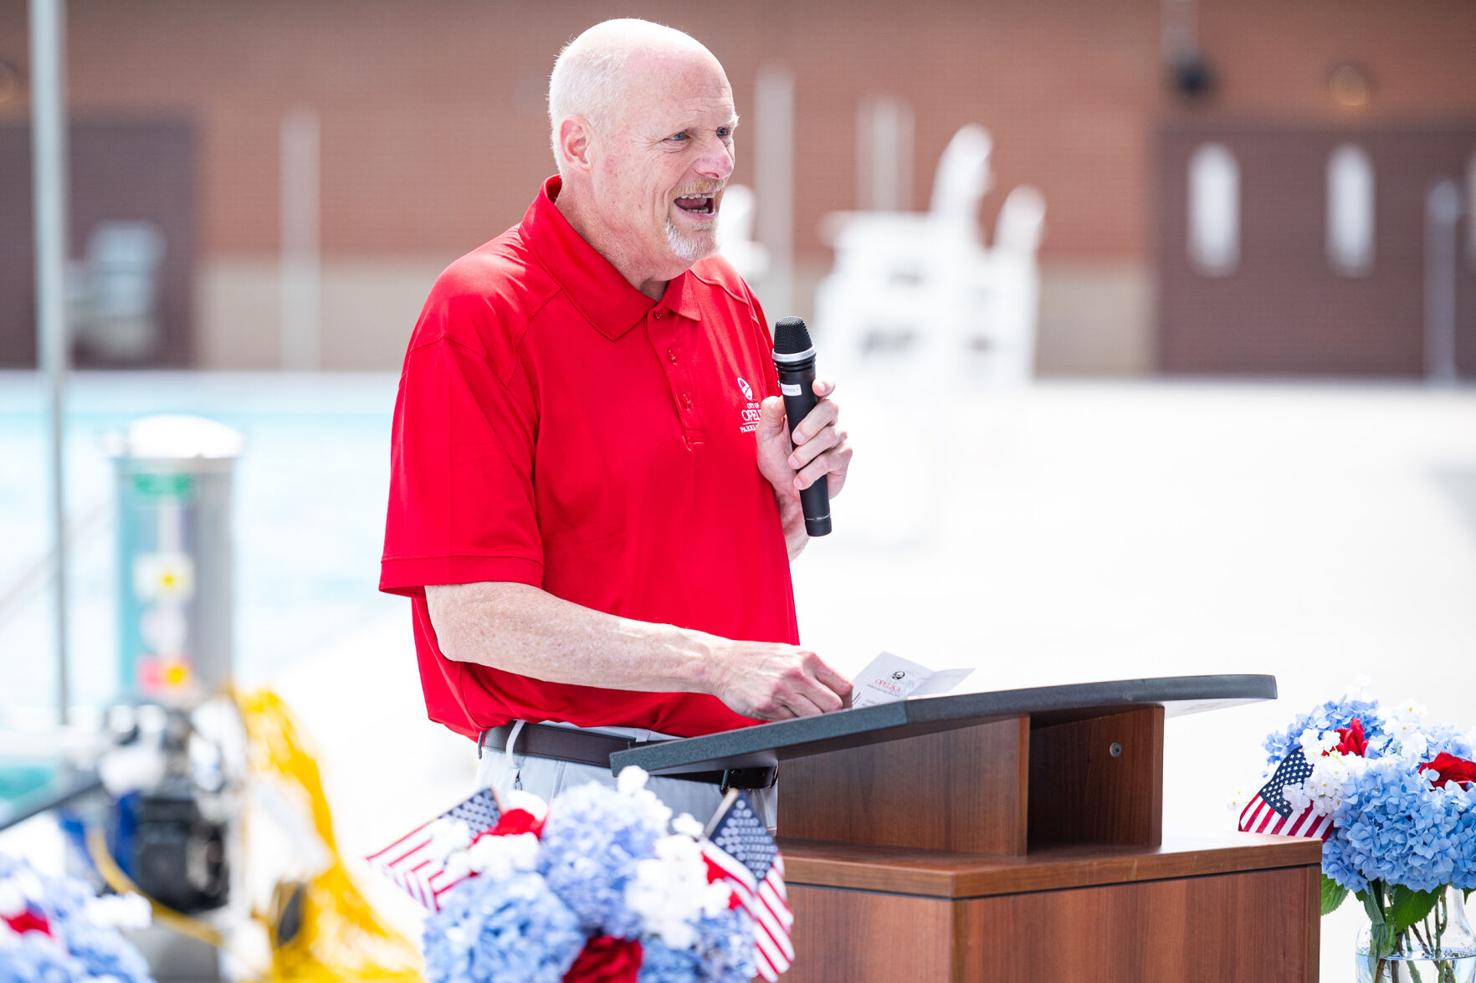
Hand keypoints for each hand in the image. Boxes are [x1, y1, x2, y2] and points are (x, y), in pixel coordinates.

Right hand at [707, 640, 853, 720]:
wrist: (721, 662)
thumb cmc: (756, 658)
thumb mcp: (789, 653)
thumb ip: (813, 669)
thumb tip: (837, 690)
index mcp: (807, 658)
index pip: (843, 685)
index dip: (848, 701)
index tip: (844, 707)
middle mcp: (797, 673)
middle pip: (834, 706)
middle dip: (832, 714)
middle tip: (823, 715)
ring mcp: (782, 691)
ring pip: (814, 718)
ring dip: (810, 720)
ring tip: (799, 712)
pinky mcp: (767, 707)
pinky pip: (791, 723)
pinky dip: (790, 721)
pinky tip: (781, 711)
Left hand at [754, 377, 852, 508]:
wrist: (782, 489)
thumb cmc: (776, 457)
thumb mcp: (765, 434)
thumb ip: (769, 414)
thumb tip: (778, 399)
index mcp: (810, 407)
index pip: (825, 388)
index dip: (825, 384)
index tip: (816, 388)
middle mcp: (828, 419)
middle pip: (830, 408)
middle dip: (810, 424)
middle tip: (795, 438)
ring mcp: (838, 438)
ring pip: (829, 436)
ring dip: (806, 452)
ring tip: (792, 463)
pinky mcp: (842, 458)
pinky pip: (829, 460)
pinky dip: (811, 471)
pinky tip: (800, 479)